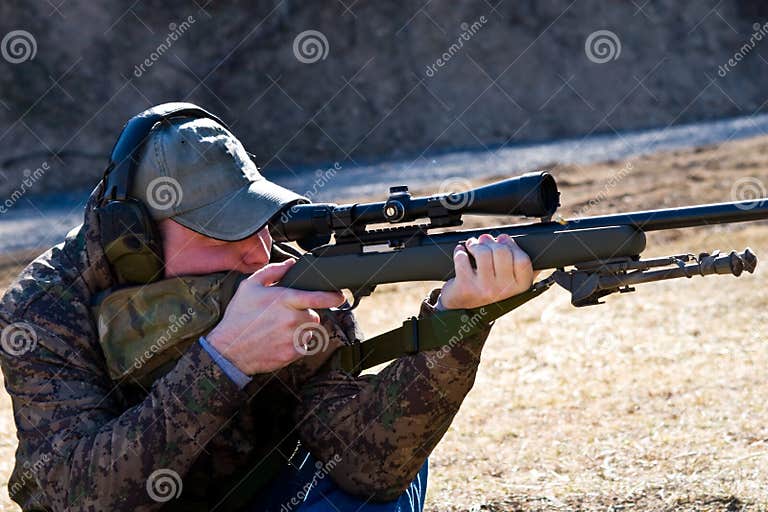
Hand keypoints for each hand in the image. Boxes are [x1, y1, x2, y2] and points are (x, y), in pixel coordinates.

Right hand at [207, 259, 344, 373]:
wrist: (228, 349)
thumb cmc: (238, 316)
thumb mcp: (250, 286)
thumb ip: (273, 271)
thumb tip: (291, 264)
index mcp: (284, 300)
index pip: (317, 297)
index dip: (332, 296)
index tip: (341, 296)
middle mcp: (292, 319)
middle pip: (313, 315)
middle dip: (304, 314)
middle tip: (285, 317)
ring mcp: (293, 337)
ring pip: (310, 330)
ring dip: (301, 329)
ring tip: (279, 330)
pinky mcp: (292, 353)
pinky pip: (304, 345)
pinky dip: (296, 343)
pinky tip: (279, 341)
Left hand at [437, 234, 535, 309]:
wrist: (464, 309)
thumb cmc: (490, 289)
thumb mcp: (511, 283)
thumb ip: (523, 268)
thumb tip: (536, 248)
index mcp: (520, 287)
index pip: (523, 259)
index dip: (511, 244)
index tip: (502, 239)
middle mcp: (504, 290)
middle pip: (501, 251)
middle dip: (490, 241)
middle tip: (484, 240)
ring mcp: (485, 290)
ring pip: (482, 253)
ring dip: (475, 244)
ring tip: (472, 245)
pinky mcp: (466, 288)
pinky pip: (463, 259)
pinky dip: (460, 251)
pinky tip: (461, 252)